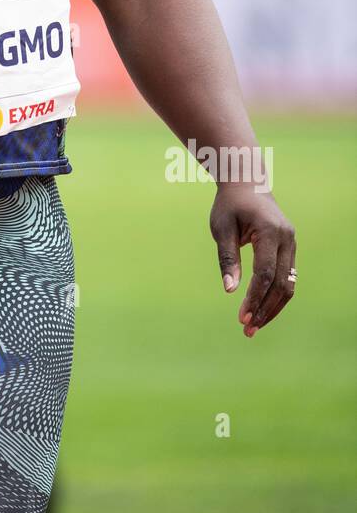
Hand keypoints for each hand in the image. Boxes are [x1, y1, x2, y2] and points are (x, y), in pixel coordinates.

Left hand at [210, 182, 295, 336]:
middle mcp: (286, 238)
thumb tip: (230, 290)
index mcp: (269, 231)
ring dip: (272, 307)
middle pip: (280, 284)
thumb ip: (228, 258)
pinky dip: (276, 295)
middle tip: (247, 329)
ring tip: (254, 326)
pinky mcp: (289, 247)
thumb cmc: (229, 205)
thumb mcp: (221, 228)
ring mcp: (291, 243)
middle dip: (264, 309)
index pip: (264, 274)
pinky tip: (262, 310)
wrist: (246, 183)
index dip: (254, 298)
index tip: (241, 318)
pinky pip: (287, 277)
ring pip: (288, 284)